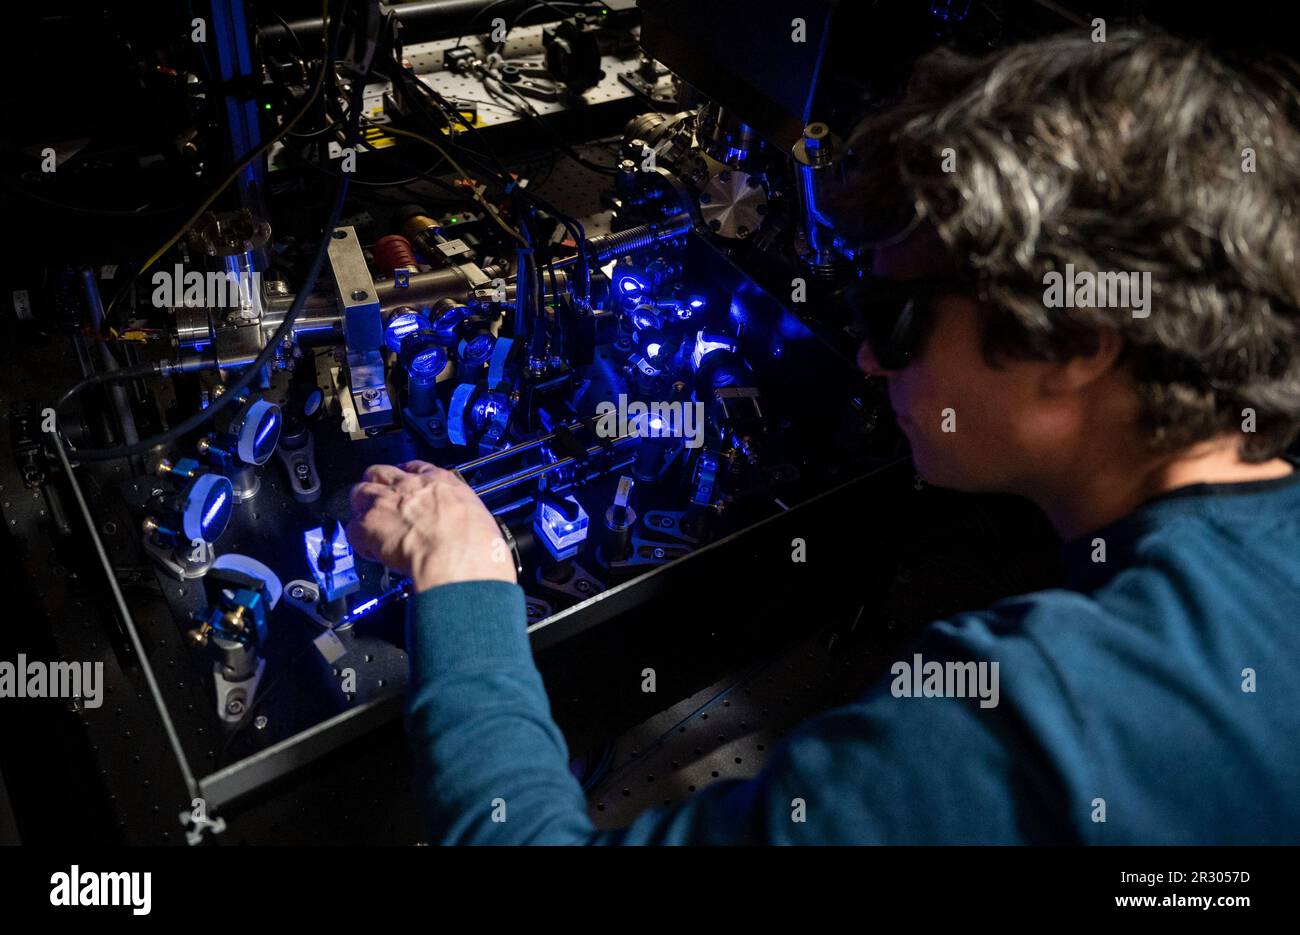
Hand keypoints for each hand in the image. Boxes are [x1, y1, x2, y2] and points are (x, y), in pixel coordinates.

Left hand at [347, 461, 516, 591]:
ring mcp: (385, 502)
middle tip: (381, 503)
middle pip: (380, 472)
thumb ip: (461, 514)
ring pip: (360, 492)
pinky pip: (353, 529)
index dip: (406, 476)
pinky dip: (360, 540)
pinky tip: (372, 551)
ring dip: (362, 508)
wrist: (458, 559)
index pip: (416, 467)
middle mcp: (409, 486)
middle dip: (377, 486)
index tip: (405, 485)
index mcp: (440, 482)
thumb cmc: (476, 546)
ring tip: (370, 525)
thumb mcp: (479, 516)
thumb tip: (461, 527)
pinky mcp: (368, 525)